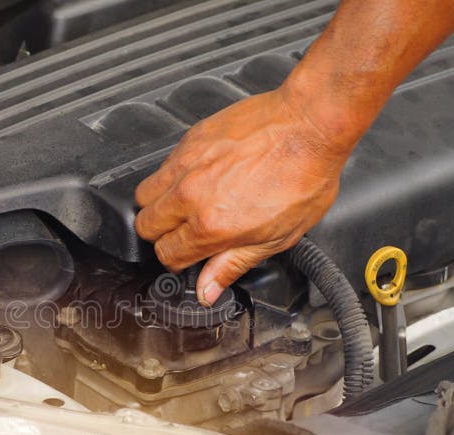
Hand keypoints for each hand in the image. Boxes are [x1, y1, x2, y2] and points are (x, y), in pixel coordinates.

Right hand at [135, 87, 353, 305]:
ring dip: (158, 206)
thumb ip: (233, 264)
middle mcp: (191, 195)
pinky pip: (162, 166)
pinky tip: (198, 178)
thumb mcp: (276, 237)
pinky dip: (172, 177)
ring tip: (184, 205)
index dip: (177, 260)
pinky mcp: (190, 140)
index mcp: (211, 226)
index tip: (189, 255)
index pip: (167, 254)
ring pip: (144, 195)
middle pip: (145, 226)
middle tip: (183, 232)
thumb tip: (207, 290)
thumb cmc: (303, 176)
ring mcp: (186, 164)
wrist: (309, 124)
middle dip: (161, 235)